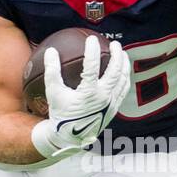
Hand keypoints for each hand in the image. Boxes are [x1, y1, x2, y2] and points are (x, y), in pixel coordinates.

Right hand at [30, 35, 130, 160]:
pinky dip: (125, 78)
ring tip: (122, 54)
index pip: (92, 67)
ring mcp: (111, 104)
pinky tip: (122, 71)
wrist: (71, 138)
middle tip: (114, 43)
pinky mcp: (114, 108)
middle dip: (117, 55)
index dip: (92, 51)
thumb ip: (52, 72)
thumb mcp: (53, 93)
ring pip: (123, 80)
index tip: (91, 39)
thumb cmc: (61, 114)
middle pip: (115, 72)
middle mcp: (103, 98)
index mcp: (88, 94)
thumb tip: (51, 51)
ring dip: (124, 65)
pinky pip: (124, 90)